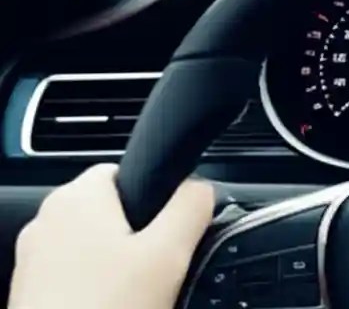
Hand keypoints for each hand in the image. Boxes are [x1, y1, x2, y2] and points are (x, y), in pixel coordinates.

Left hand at [10, 164, 213, 308]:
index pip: (126, 171)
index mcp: (77, 196)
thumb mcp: (168, 254)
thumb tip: (201, 187)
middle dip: (137, 236)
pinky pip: (74, 273)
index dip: (156, 197)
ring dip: (116, 263)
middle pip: (111, 210)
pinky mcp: (31, 288)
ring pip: (93, 244)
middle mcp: (47, 219)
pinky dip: (94, 286)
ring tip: (132, 294)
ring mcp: (35, 256)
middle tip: (155, 269)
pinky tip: (110, 306)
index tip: (168, 233)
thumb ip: (191, 207)